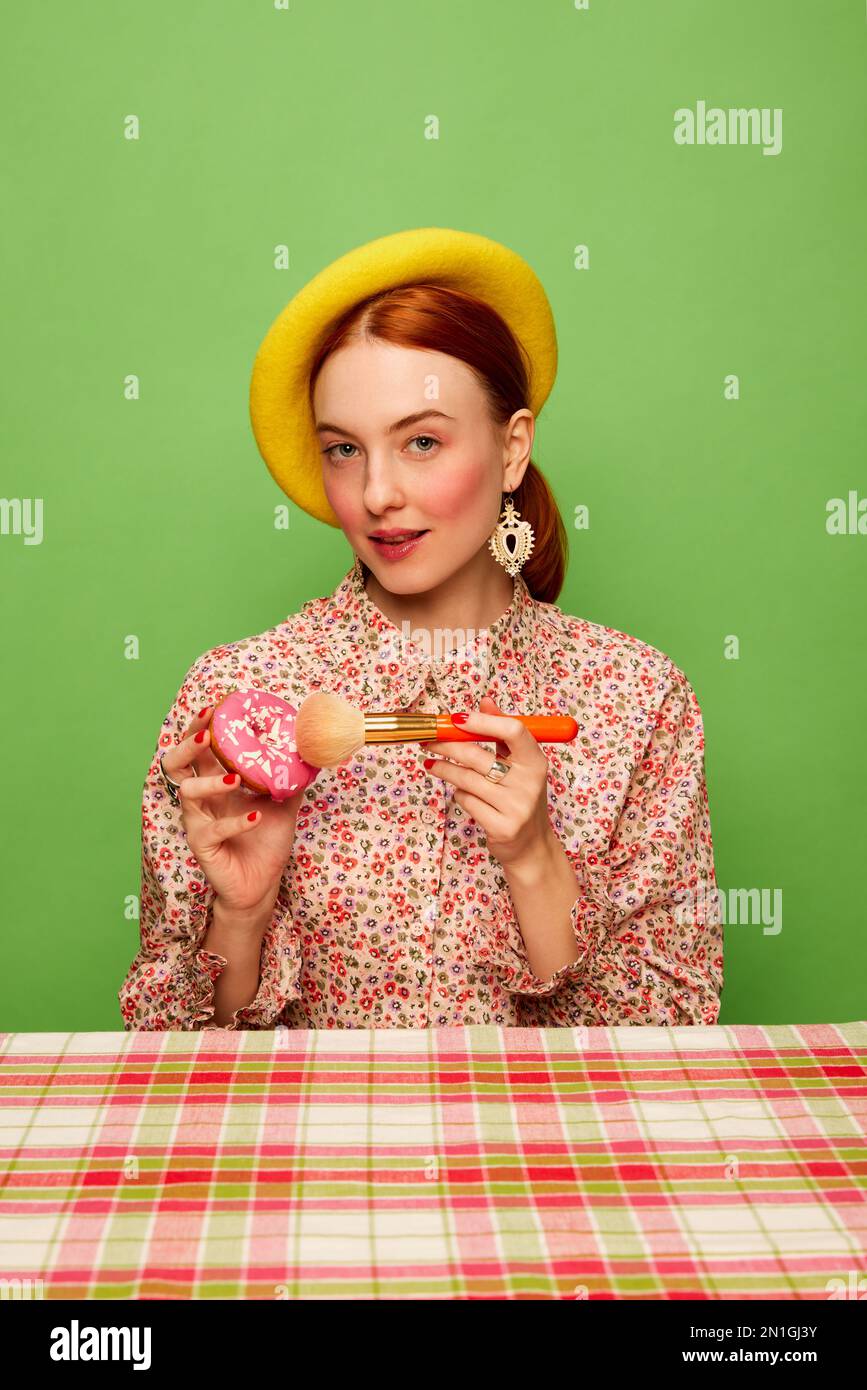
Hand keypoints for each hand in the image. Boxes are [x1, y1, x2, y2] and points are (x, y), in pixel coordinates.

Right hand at [161, 705, 308, 914]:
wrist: (262, 883)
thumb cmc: (265, 841)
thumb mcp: (284, 803)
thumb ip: (290, 776)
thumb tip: (310, 748)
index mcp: (215, 783)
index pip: (199, 749)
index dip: (201, 726)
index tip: (215, 707)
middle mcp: (201, 799)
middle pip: (177, 763)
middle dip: (189, 744)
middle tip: (208, 732)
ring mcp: (198, 822)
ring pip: (187, 793)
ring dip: (211, 783)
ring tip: (236, 778)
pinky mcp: (203, 846)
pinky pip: (214, 831)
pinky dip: (236, 822)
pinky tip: (257, 816)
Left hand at [421, 694, 556, 868]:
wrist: (532, 844)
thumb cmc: (521, 797)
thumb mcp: (520, 764)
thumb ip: (503, 733)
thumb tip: (485, 701)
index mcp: (536, 761)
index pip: (513, 731)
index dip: (482, 722)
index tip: (456, 719)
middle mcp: (530, 782)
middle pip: (478, 755)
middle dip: (447, 745)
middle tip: (428, 740)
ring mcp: (517, 807)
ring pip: (466, 780)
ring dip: (444, 769)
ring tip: (431, 763)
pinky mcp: (502, 827)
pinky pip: (467, 801)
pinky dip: (459, 795)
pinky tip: (460, 792)